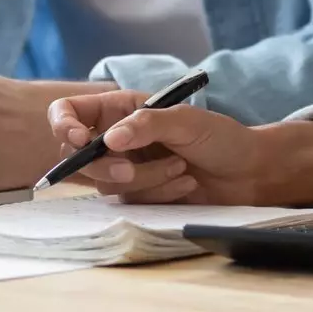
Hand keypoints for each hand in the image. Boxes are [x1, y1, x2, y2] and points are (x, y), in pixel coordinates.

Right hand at [47, 90, 312, 205]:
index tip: (80, 140)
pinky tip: (183, 184)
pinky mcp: (138, 195)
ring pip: (106, 184)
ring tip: (181, 169)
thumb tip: (109, 140)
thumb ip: (148, 124)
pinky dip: (157, 194)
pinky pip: (129, 202)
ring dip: (144, 180)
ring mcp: (125, 168)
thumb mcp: (188, 121)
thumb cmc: (222, 138)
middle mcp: (118, 139)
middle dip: (106, 166)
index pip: (70, 113)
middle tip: (130, 168)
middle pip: (79, 157)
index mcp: (122, 110)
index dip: (63, 125)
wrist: (248, 174)